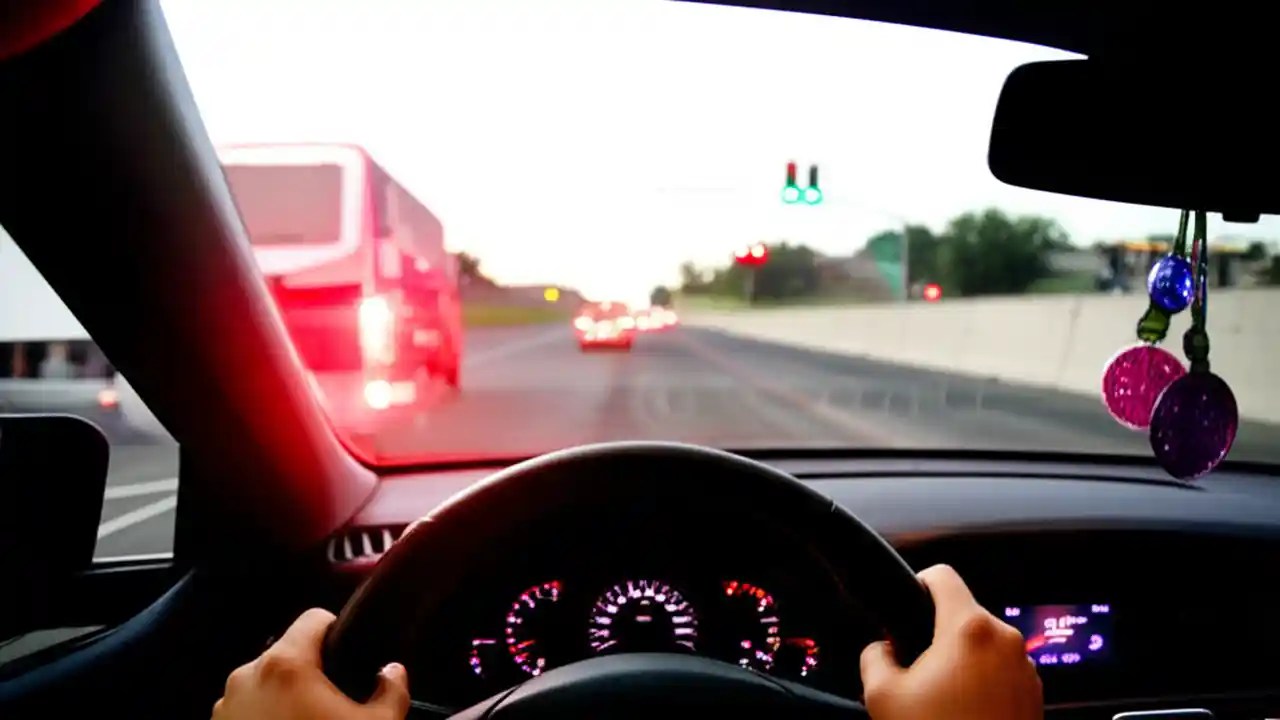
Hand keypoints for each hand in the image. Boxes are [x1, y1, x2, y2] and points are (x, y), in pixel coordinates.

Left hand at [212, 608, 410, 719]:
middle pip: (288, 654)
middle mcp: (247, 677)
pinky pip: (246, 712)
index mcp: (286, 665)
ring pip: (264, 685)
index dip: (338, 630)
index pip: (314, 618)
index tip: (350, 652)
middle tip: (334, 704)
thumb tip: (392, 674)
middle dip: (312, 673)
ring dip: (284, 698)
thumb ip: (392, 692)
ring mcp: (225, 707)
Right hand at [860, 564, 1042, 719]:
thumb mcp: (882, 694)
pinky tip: (963, 714)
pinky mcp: (1034, 696)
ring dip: (961, 663)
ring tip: (941, 701)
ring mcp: (1026, 669)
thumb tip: (882, 650)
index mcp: (969, 628)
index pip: (941, 576)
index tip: (907, 604)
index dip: (916, 585)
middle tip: (916, 673)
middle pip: (961, 615)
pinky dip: (981, 685)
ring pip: (982, 646)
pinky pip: (1001, 673)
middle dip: (936, 637)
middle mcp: (1006, 640)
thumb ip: (875, 656)